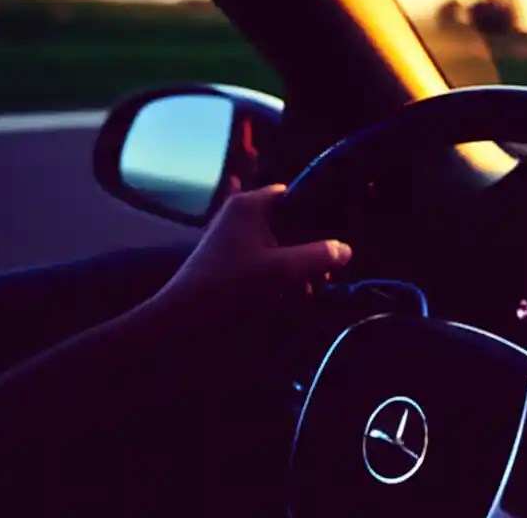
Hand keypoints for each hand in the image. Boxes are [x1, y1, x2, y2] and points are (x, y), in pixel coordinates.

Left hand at [134, 185, 351, 509]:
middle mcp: (243, 220)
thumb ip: (318, 256)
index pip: (294, 193)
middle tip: (332, 269)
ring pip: (285, 250)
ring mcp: (238, 248)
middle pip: (293, 225)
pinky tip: (299, 301)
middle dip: (314, 247)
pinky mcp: (236, 273)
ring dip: (302, 269)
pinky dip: (287, 283)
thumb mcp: (280, 271)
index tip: (345, 228)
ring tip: (316, 289)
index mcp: (250, 207)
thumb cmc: (227, 291)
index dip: (319, 209)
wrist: (180, 332)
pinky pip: (273, 271)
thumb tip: (346, 249)